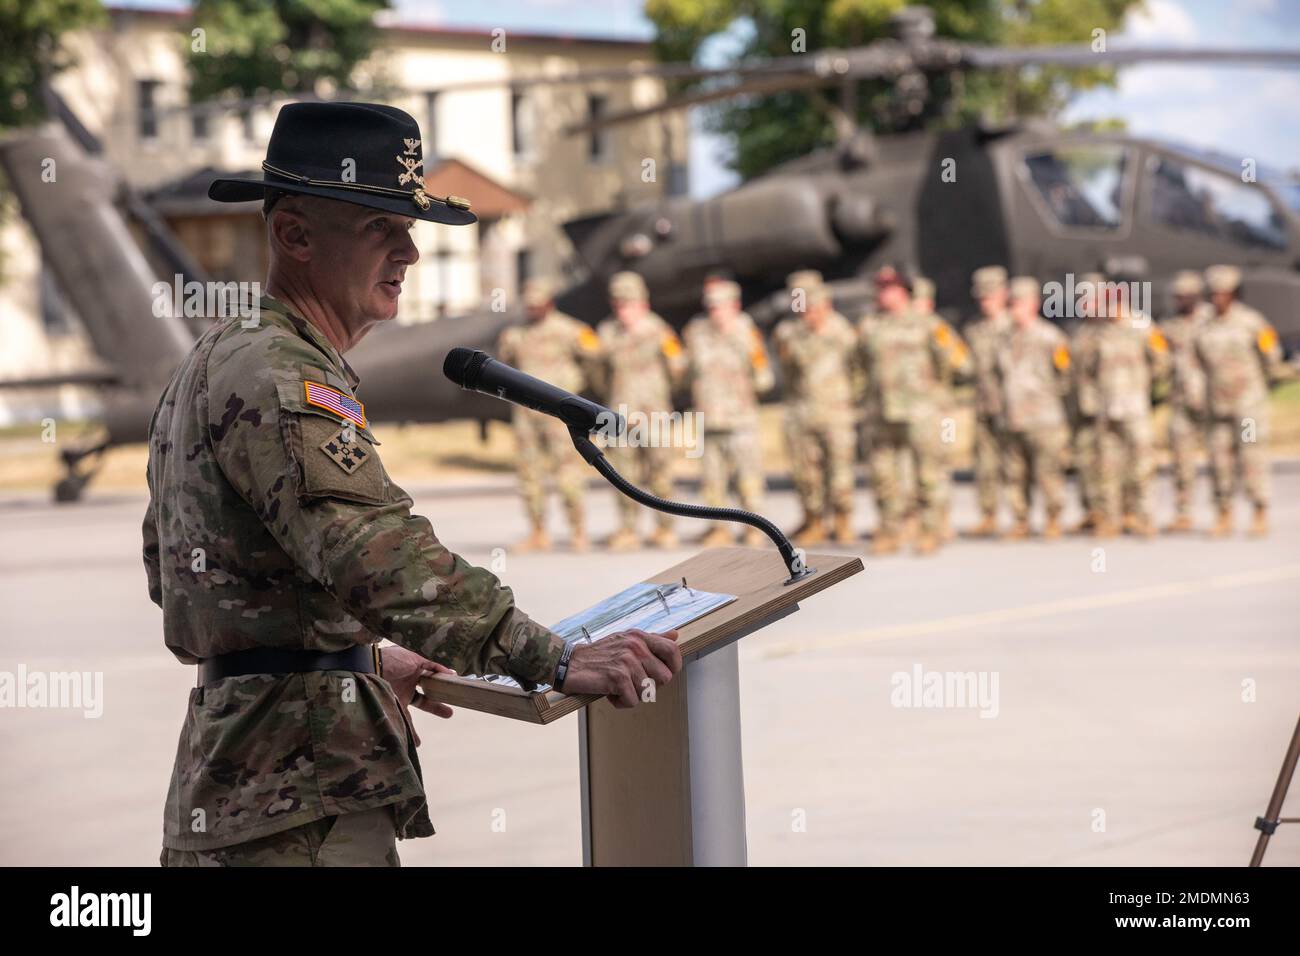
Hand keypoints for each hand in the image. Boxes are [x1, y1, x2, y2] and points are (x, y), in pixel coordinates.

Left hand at [380, 645, 455, 745]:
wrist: (368, 668)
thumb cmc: (392, 660)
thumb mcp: (415, 658)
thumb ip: (433, 666)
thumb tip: (452, 673)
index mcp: (413, 671)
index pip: (430, 679)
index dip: (440, 685)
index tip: (452, 691)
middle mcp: (407, 685)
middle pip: (425, 697)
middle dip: (436, 705)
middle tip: (449, 713)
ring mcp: (400, 697)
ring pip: (415, 711)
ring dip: (426, 718)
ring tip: (433, 730)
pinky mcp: (393, 707)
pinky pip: (404, 721)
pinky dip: (411, 733)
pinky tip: (417, 743)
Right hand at [561, 629, 681, 708]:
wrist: (569, 664)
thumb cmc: (599, 655)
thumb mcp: (627, 640)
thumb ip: (652, 639)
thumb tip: (675, 635)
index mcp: (640, 637)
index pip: (673, 650)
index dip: (674, 667)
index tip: (662, 675)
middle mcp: (636, 646)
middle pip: (665, 678)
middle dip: (650, 686)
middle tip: (631, 682)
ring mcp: (627, 661)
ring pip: (648, 692)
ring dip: (632, 695)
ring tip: (617, 686)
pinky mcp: (617, 677)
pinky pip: (632, 701)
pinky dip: (620, 702)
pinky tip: (609, 692)